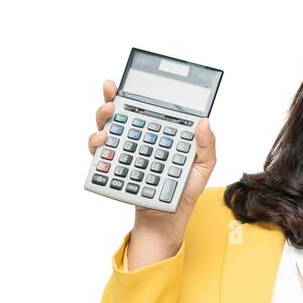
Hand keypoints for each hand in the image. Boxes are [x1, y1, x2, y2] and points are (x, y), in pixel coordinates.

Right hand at [88, 79, 216, 226]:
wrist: (169, 218)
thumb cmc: (185, 189)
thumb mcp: (203, 166)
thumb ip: (206, 145)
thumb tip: (204, 122)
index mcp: (157, 132)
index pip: (142, 107)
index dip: (130, 94)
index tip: (121, 85)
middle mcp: (137, 138)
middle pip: (118, 114)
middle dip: (109, 102)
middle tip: (112, 100)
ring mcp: (123, 152)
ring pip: (105, 129)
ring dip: (101, 119)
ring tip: (107, 118)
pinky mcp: (114, 169)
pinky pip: (99, 155)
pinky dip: (96, 146)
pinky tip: (102, 142)